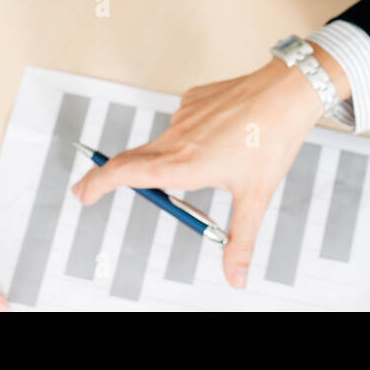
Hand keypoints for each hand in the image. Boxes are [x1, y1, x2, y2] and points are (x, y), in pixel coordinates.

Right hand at [70, 49, 347, 288]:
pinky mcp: (192, 99)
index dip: (97, 184)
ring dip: (172, 157)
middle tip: (93, 191)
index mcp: (184, 164)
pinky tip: (222, 135)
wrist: (287, 92)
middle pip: (131, 160)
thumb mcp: (255, 197)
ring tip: (218, 159)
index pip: (125, 174)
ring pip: (163, 142)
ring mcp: (183, 115)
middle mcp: (176, 137)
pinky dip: (192, 135)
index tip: (82, 194)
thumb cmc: (272, 139)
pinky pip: (183, 123)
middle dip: (110, 177)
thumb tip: (234, 277)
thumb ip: (240, 240)